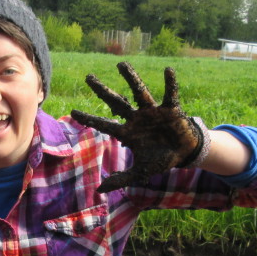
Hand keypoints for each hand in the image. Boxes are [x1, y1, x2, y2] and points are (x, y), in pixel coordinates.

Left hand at [71, 63, 206, 192]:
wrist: (184, 153)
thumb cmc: (160, 160)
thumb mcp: (140, 172)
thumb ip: (121, 179)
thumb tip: (98, 190)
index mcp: (127, 132)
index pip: (104, 124)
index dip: (89, 119)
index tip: (72, 112)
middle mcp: (136, 118)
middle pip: (116, 101)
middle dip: (102, 90)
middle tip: (88, 77)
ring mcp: (152, 111)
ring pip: (139, 92)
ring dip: (131, 78)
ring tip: (121, 65)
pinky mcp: (171, 109)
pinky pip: (170, 94)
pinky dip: (170, 83)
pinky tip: (168, 71)